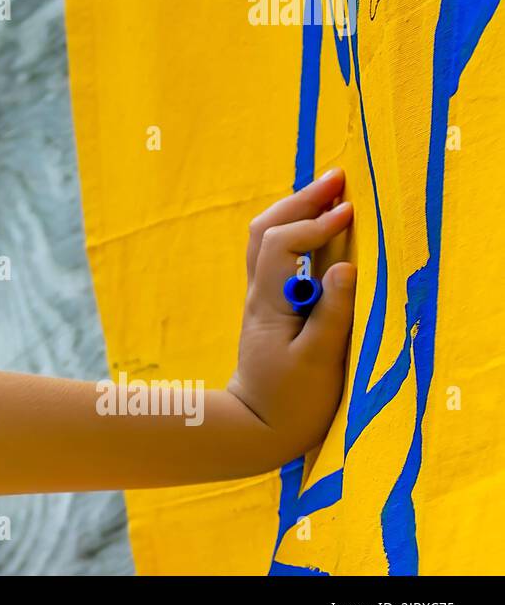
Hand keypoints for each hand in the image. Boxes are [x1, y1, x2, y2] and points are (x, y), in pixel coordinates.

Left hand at [225, 168, 356, 463]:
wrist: (255, 427)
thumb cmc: (291, 402)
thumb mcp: (318, 362)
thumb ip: (333, 315)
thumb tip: (346, 267)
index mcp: (269, 302)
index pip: (281, 242)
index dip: (314, 222)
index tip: (349, 213)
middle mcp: (259, 292)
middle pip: (266, 228)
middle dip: (302, 199)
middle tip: (338, 177)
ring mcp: (261, 296)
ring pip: (265, 237)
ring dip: (296, 209)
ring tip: (330, 191)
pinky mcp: (270, 305)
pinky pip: (276, 254)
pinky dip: (296, 231)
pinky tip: (317, 227)